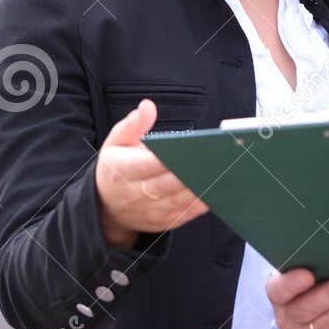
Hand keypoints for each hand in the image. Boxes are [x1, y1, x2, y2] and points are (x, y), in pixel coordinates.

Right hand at [94, 100, 208, 248]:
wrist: (107, 207)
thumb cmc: (116, 168)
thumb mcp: (116, 142)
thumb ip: (133, 124)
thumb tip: (148, 106)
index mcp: (121, 171)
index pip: (145, 165)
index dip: (165, 159)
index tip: (186, 148)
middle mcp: (134, 194)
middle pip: (166, 185)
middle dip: (189, 173)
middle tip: (214, 159)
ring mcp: (150, 211)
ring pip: (179, 201)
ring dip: (200, 188)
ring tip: (221, 171)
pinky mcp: (164, 222)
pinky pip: (186, 213)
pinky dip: (202, 203)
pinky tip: (218, 188)